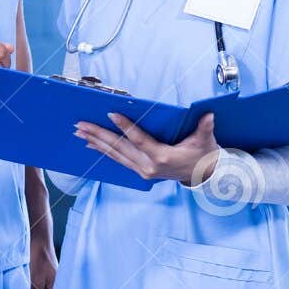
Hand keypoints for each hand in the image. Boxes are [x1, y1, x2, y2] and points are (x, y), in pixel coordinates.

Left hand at [76, 112, 222, 184]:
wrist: (203, 175)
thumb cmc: (203, 155)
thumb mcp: (205, 140)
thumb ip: (205, 128)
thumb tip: (208, 116)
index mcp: (163, 157)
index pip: (139, 140)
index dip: (125, 127)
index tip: (111, 114)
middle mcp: (149, 166)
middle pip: (120, 148)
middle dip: (99, 135)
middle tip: (81, 125)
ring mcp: (143, 171)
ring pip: (115, 155)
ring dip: (96, 143)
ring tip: (80, 133)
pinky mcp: (140, 171)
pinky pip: (118, 160)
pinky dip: (104, 151)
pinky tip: (91, 144)